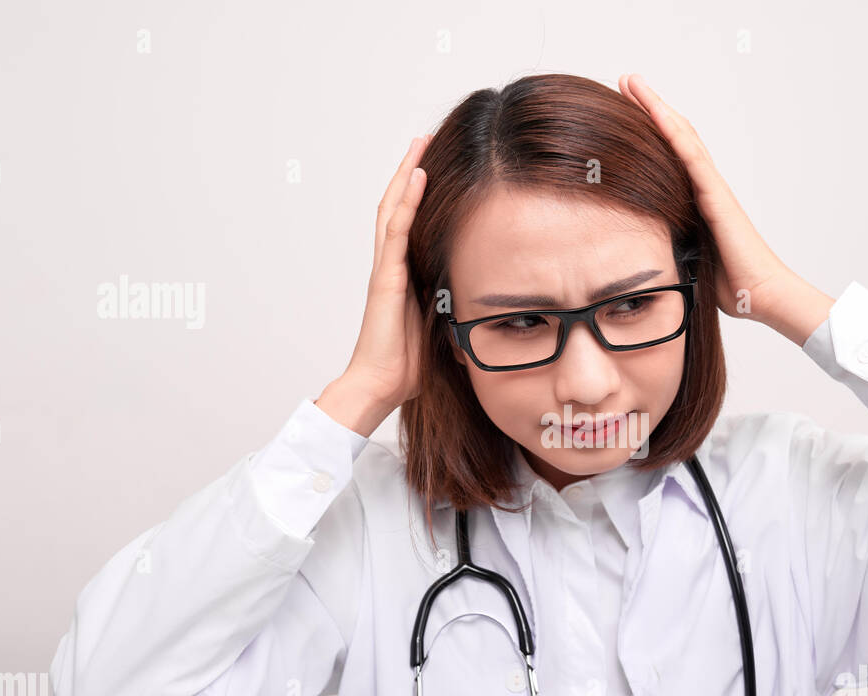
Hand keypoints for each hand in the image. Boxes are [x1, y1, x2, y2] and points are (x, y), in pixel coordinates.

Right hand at [338, 134, 429, 409]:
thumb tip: (485, 290)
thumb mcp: (442, 323)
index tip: (437, 165)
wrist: (382, 385)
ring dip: (407, 174)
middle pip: (398, 205)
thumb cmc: (408, 363)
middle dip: (411, 170)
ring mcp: (386, 268)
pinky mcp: (387, 277)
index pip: (410, 221)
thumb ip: (453, 301)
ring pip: (393, 208)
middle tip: (425, 139)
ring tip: (420, 144)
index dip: (420, 192)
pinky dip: (407, 201)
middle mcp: (391, 264)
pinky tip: (417, 176)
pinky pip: (396, 231)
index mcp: (404, 274)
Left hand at [616, 73, 832, 342]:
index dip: (650, 130)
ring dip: (657, 107)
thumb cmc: (730, 285)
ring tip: (633, 82)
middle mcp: (707, 187)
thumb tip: (639, 248)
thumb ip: (669, 244)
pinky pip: (692, 158)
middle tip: (625, 81)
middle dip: (650, 107)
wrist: (760, 294)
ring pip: (682, 137)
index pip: (671, 155)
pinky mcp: (717, 197)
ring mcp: (713, 188)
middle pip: (676, 135)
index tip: (624, 110)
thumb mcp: (686, 260)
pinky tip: (657, 112)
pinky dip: (674, 133)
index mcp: (698, 201)